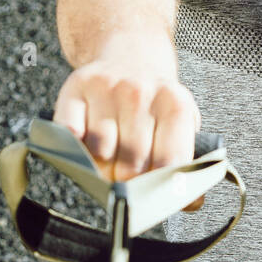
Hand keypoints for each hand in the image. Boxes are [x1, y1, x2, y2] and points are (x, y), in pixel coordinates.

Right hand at [53, 50, 205, 210]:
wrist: (131, 58)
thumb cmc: (156, 104)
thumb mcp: (182, 127)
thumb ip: (188, 165)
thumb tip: (191, 203)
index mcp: (175, 106)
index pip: (168, 163)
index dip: (157, 188)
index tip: (150, 197)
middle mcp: (141, 93)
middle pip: (131, 163)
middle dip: (127, 183)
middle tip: (127, 181)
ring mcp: (108, 88)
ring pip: (100, 152)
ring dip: (101, 167)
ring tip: (109, 161)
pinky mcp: (77, 86)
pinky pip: (70, 132)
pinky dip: (75, 147)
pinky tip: (86, 145)